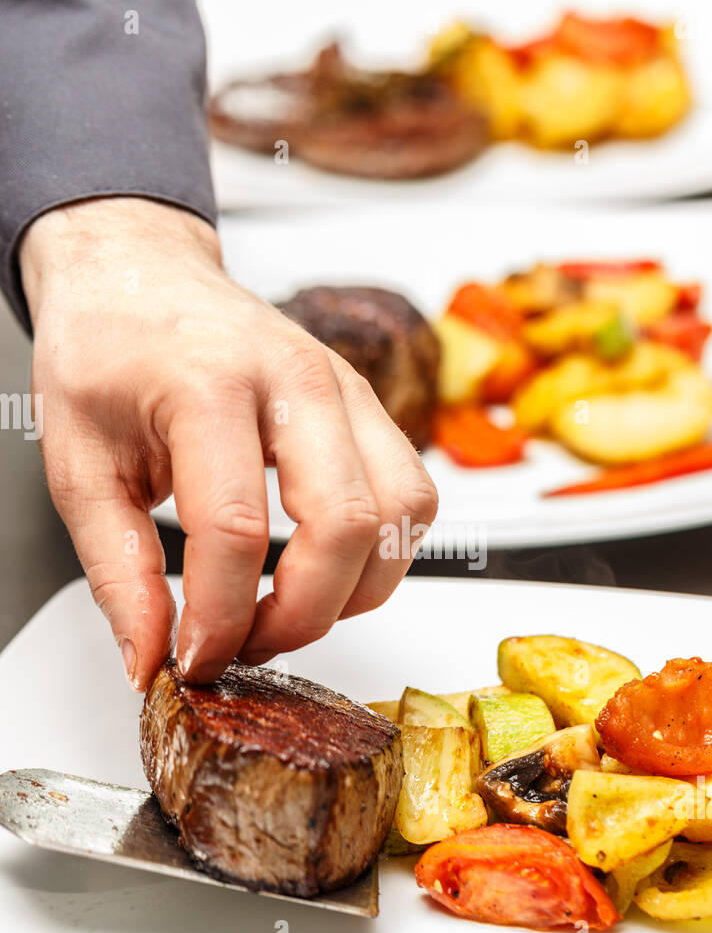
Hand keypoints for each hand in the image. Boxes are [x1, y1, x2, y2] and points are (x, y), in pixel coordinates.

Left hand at [21, 198, 437, 688]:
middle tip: (246, 645)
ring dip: (355, 591)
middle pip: (345, 524)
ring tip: (287, 611)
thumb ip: (117, 570)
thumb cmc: (106, 353)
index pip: (236, 529)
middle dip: (301, 615)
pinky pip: (413, 496)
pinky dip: (382, 554)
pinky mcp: (370, 405)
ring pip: (403, 514)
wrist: (138, 273)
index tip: (195, 659)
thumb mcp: (78, 466)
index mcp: (207, 384)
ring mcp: (345, 387)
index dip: (221, 618)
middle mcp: (294, 378)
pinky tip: (325, 570)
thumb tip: (150, 658)